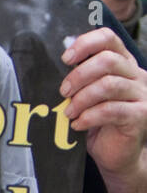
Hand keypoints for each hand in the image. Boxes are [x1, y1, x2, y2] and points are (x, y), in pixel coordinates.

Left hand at [61, 28, 146, 178]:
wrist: (117, 153)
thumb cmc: (98, 120)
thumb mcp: (87, 93)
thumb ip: (79, 77)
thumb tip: (53, 65)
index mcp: (123, 63)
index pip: (108, 39)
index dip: (85, 44)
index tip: (65, 59)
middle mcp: (137, 75)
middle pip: (107, 61)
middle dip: (78, 75)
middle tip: (63, 92)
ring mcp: (142, 95)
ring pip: (108, 85)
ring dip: (82, 98)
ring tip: (68, 112)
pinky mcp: (140, 115)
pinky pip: (111, 110)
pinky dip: (89, 116)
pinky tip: (77, 124)